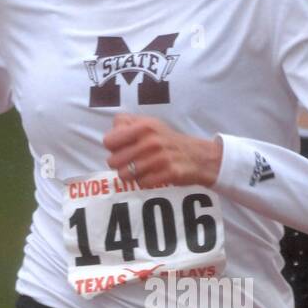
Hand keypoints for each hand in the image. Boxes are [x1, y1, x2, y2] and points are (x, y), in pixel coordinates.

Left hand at [103, 114, 222, 187]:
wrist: (198, 156)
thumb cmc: (167, 141)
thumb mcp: (149, 124)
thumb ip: (126, 124)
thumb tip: (110, 135)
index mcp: (143, 126)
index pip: (109, 141)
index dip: (113, 148)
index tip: (122, 149)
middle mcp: (150, 141)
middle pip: (113, 161)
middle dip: (120, 165)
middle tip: (132, 162)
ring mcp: (160, 157)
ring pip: (125, 175)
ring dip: (131, 175)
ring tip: (141, 170)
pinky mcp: (168, 173)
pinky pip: (142, 183)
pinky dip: (144, 182)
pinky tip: (152, 175)